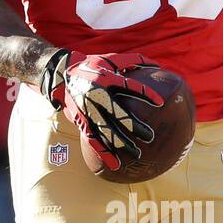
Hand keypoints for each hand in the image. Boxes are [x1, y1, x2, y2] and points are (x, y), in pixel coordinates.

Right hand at [46, 51, 163, 170]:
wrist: (62, 75)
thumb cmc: (92, 65)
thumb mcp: (110, 58)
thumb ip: (133, 61)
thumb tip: (157, 67)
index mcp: (104, 78)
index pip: (127, 86)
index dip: (144, 93)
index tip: (160, 103)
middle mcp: (95, 94)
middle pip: (117, 112)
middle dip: (133, 125)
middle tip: (149, 136)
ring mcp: (87, 109)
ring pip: (105, 128)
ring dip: (120, 142)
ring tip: (136, 153)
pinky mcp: (80, 120)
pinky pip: (92, 138)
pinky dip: (103, 152)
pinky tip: (114, 164)